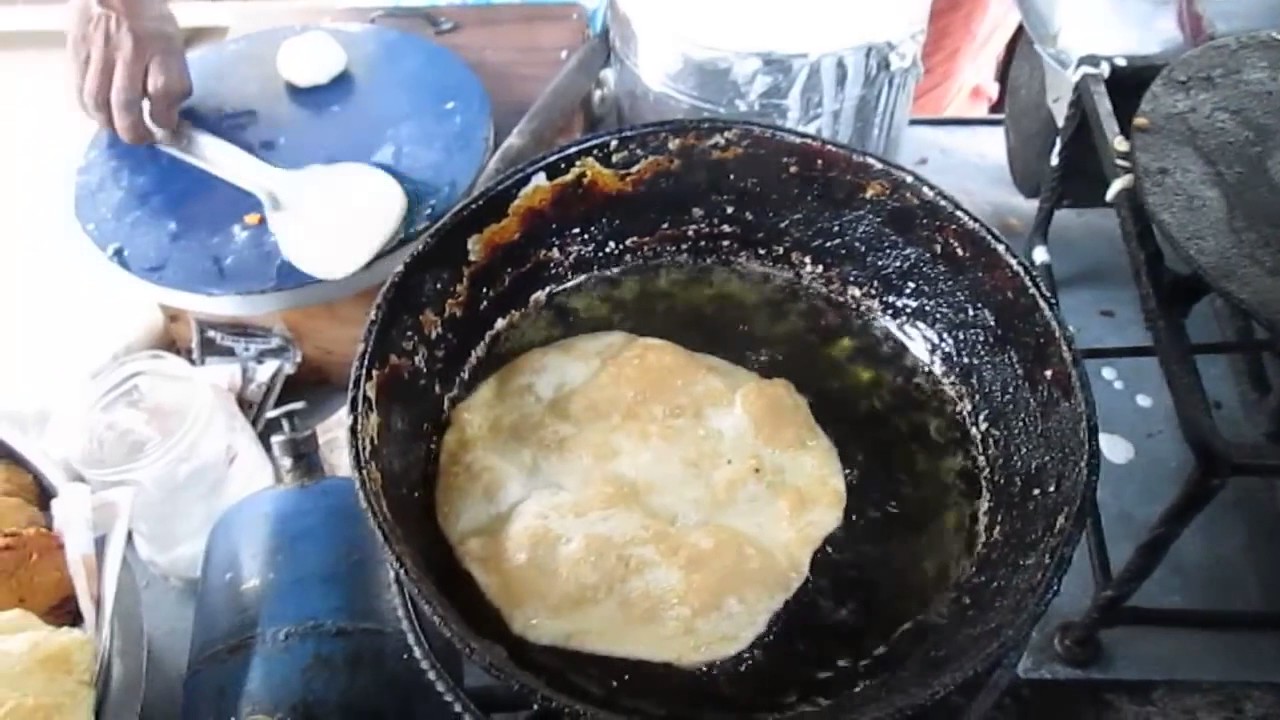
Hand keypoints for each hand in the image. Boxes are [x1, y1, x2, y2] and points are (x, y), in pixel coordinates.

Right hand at [68, 0, 191, 143]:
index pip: (164, 91)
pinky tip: (101, 114)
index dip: (166, 118)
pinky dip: (91, 110)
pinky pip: (80, 90)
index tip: (169, 129)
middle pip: (126, 102)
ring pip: (98, 101)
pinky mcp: (77, 52)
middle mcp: (128, 49)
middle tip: (143, 139)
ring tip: (121, 129)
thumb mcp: (173, 45)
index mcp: (159, 46)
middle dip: (135, 131)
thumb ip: (173, 78)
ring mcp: (99, 51)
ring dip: (110, 124)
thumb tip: (167, 116)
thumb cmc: (149, 21)